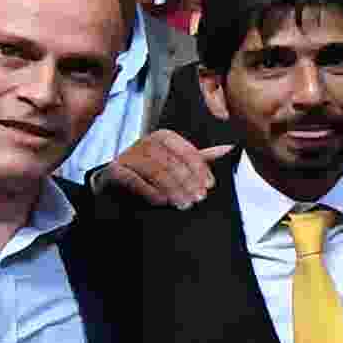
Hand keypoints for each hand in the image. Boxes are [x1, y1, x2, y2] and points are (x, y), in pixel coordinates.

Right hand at [96, 129, 222, 209]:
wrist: (114, 184)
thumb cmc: (150, 173)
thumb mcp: (176, 163)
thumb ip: (199, 157)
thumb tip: (228, 148)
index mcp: (163, 138)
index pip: (187, 151)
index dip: (200, 169)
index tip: (209, 186)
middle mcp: (145, 142)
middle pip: (173, 162)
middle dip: (188, 182)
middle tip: (198, 199)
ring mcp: (129, 155)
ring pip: (156, 171)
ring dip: (172, 189)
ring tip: (183, 204)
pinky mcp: (114, 170)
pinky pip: (134, 180)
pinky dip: (150, 191)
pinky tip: (161, 202)